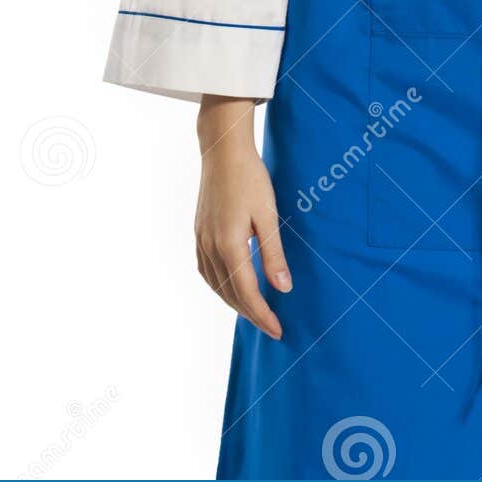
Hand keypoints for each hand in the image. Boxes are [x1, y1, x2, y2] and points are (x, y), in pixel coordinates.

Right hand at [195, 96, 291, 339]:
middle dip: (250, 314)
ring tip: (254, 312)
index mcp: (229, 245)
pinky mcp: (198, 233)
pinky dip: (219, 286)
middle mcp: (211, 247)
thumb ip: (273, 254)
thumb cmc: (250, 178)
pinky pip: (206, 270)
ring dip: (234, 302)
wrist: (222, 151)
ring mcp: (201, 240)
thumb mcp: (268, 215)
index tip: (278, 330)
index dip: (262, 315)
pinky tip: (230, 287)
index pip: (247, 292)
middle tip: (271, 326)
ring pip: (215, 284)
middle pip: (230, 293)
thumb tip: (283, 288)